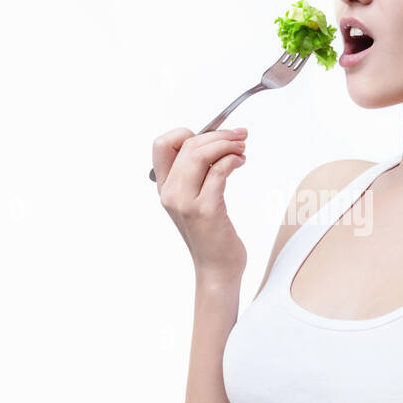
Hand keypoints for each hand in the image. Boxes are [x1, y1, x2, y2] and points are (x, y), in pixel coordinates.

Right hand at [151, 126, 248, 278]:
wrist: (216, 268)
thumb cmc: (211, 235)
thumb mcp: (194, 202)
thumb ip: (196, 176)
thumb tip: (215, 143)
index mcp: (164, 188)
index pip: (161, 145)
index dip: (185, 133)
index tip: (210, 137)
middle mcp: (170, 193)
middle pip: (187, 145)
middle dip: (218, 134)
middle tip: (239, 136)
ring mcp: (186, 202)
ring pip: (200, 153)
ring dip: (227, 144)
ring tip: (241, 149)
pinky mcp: (206, 209)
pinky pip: (219, 171)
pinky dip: (232, 159)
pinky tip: (240, 162)